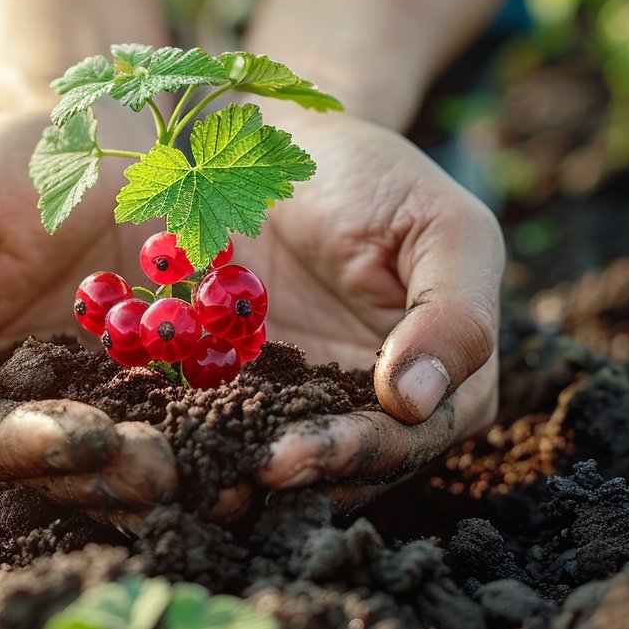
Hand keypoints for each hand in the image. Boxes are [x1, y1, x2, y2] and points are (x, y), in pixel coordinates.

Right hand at [0, 109, 184, 525]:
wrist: (102, 133)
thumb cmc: (0, 172)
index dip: (21, 447)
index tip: (82, 438)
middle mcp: (15, 412)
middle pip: (48, 470)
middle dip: (100, 475)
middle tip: (156, 469)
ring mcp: (92, 407)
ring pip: (113, 467)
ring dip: (152, 474)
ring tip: (200, 472)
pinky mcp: (161, 393)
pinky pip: (180, 429)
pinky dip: (207, 444)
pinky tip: (245, 457)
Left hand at [234, 108, 502, 508]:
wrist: (289, 144)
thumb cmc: (380, 179)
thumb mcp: (442, 226)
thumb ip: (454, 313)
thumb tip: (417, 402)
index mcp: (451, 381)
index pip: (409, 438)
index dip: (355, 452)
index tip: (294, 456)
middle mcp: (385, 407)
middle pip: (346, 464)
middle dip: (293, 474)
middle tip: (236, 481)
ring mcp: (314, 400)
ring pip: (288, 455)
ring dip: (246, 471)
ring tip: (199, 484)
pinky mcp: (252, 388)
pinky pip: (234, 421)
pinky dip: (209, 436)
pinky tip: (175, 446)